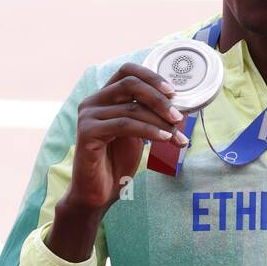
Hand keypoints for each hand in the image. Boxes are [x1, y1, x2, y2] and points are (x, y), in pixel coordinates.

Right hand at [69, 61, 189, 212]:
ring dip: (160, 122)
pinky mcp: (87, 132)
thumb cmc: (116, 164)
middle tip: (179, 117)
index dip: (151, 77)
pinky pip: (125, 125)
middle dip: (159, 99)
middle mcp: (93, 101)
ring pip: (131, 108)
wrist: (97, 194)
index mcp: (104, 97)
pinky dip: (149, 131)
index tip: (173, 92)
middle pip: (130, 85)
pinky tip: (164, 139)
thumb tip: (176, 105)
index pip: (127, 71)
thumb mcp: (137, 134)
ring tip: (178, 137)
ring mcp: (88, 115)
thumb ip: (147, 115)